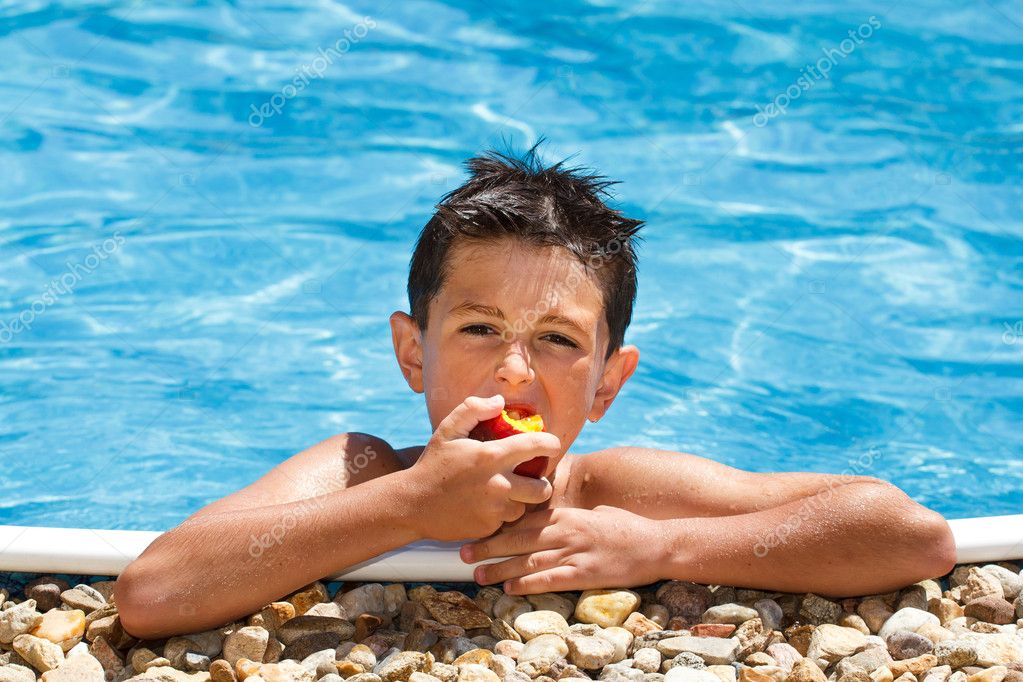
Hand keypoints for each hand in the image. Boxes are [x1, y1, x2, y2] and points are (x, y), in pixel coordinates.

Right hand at [405, 395, 562, 541]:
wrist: (412, 504)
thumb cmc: (432, 465)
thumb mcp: (448, 430)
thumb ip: (473, 409)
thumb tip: (500, 402)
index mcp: (491, 456)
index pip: (536, 447)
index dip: (551, 444)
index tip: (552, 444)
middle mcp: (498, 484)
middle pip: (542, 488)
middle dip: (540, 483)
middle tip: (530, 478)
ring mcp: (494, 510)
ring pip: (524, 507)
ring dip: (519, 500)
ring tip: (505, 492)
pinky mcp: (488, 529)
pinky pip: (506, 522)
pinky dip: (501, 515)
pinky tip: (486, 506)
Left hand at [458, 505, 664, 593]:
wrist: (656, 544)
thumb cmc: (626, 527)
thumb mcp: (594, 513)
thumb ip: (568, 516)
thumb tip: (547, 518)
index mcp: (566, 514)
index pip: (524, 519)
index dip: (497, 526)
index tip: (476, 530)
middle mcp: (566, 531)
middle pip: (518, 539)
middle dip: (488, 546)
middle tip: (463, 553)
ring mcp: (575, 552)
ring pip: (528, 560)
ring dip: (499, 568)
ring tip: (477, 575)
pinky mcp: (585, 573)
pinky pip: (549, 579)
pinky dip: (526, 583)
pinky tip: (509, 587)